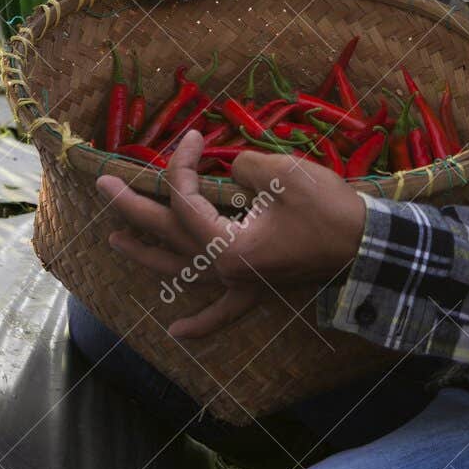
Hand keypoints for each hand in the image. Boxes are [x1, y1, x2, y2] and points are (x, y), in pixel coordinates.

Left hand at [95, 129, 368, 339]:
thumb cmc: (326, 209)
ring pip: (180, 272)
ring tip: (115, 243)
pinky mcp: (256, 287)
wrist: (366, 245)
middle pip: (168, 235)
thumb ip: (242, 167)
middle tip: (102, 185)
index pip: (186, 200)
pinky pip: (223, 312)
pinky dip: (200, 323)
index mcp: (225, 244)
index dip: (183, 163)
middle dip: (131, 207)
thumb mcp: (282, 173)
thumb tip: (230, 173)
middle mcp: (223, 269)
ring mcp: (238, 282)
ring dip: (146, 256)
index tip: (196, 136)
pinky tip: (178, 332)